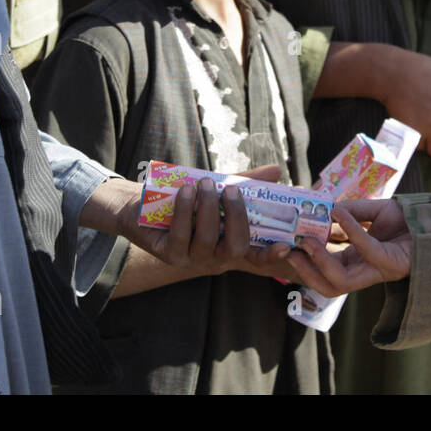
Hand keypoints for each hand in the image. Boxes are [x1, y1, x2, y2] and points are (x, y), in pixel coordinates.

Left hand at [96, 165, 291, 278]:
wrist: (143, 205)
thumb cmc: (190, 198)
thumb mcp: (220, 188)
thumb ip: (247, 182)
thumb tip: (277, 171)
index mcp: (231, 244)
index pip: (256, 257)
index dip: (271, 255)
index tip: (287, 246)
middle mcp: (215, 258)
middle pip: (235, 247)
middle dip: (236, 217)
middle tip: (230, 189)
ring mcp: (191, 259)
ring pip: (206, 240)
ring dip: (208, 208)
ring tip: (205, 183)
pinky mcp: (168, 255)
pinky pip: (180, 235)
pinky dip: (185, 210)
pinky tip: (185, 191)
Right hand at [284, 199, 411, 296]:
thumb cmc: (406, 218)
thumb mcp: (373, 212)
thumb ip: (351, 212)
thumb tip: (326, 207)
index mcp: (355, 261)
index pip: (324, 272)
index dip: (304, 263)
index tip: (287, 245)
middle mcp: (364, 271)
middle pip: (328, 286)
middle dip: (306, 272)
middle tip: (290, 251)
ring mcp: (377, 271)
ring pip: (341, 281)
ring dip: (321, 262)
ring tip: (308, 240)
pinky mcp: (391, 263)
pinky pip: (365, 250)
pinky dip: (350, 231)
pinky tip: (339, 213)